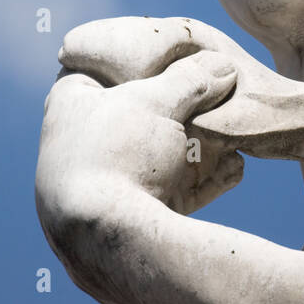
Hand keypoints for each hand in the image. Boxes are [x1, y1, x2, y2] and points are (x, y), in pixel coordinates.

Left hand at [36, 47, 244, 293]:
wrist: (111, 244)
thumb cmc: (121, 153)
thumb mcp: (158, 101)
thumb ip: (191, 79)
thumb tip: (224, 66)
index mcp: (69, 106)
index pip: (100, 69)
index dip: (138, 61)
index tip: (174, 59)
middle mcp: (80, 145)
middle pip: (139, 115)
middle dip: (182, 111)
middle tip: (217, 99)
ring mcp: (104, 186)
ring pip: (158, 156)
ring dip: (200, 148)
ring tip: (234, 140)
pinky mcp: (130, 221)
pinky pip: (171, 193)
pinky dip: (202, 181)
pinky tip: (235, 171)